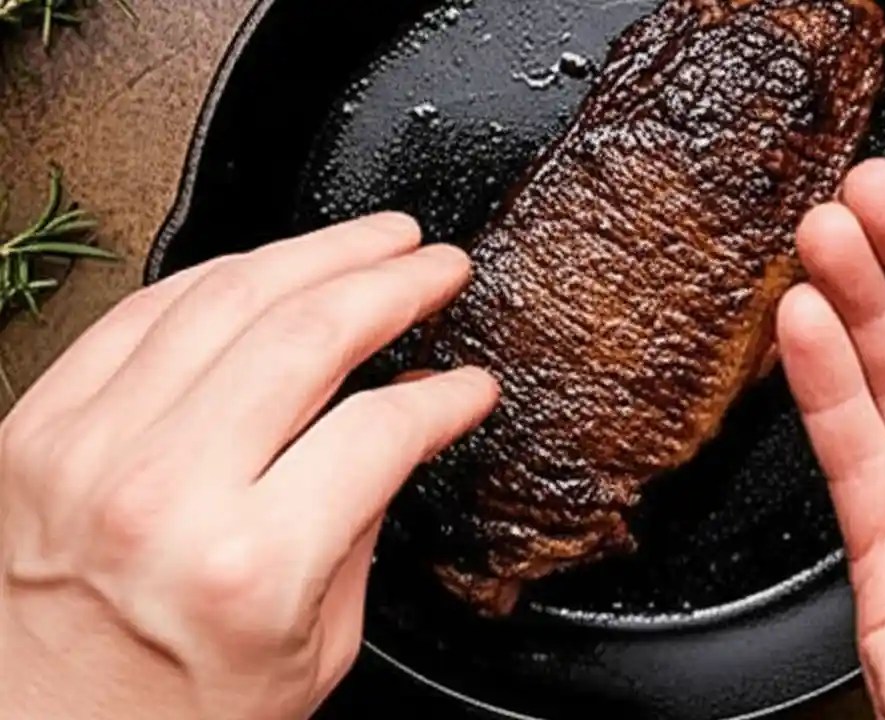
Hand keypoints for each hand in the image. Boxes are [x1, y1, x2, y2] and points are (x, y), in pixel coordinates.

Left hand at [0, 214, 497, 719]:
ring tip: (375, 240)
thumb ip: (361, 522)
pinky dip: (219, 274)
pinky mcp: (38, 427)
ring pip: (225, 296)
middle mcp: (162, 494)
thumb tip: (401, 424)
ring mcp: (88, 449)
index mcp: (248, 566)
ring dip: (318, 251)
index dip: (443, 396)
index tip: (472, 384)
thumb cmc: (176, 715)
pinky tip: (271, 265)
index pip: (379, 428)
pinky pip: (141, 311)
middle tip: (439, 265)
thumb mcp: (316, 649)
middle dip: (392, 282)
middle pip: (307, 333)